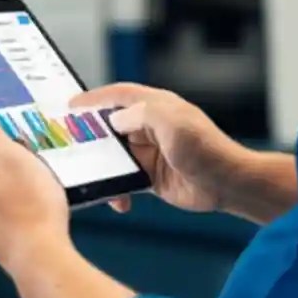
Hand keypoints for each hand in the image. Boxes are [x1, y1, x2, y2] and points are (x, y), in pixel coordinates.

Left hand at [0, 99, 71, 274]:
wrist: (41, 258)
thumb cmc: (31, 206)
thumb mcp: (9, 156)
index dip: (11, 142)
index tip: (31, 149)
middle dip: (17, 165)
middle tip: (42, 170)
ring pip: (4, 189)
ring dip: (23, 187)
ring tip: (44, 194)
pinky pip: (12, 211)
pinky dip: (25, 208)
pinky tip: (40, 213)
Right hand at [70, 83, 244, 214]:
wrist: (227, 183)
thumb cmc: (205, 149)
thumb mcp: (172, 123)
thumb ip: (141, 115)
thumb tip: (115, 120)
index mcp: (156, 106)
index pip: (119, 96)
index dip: (94, 98)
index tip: (71, 105)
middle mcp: (150, 126)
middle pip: (111, 126)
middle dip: (91, 135)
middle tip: (70, 146)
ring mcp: (150, 152)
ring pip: (114, 155)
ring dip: (102, 166)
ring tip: (89, 177)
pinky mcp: (151, 176)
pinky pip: (124, 180)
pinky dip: (117, 190)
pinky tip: (119, 201)